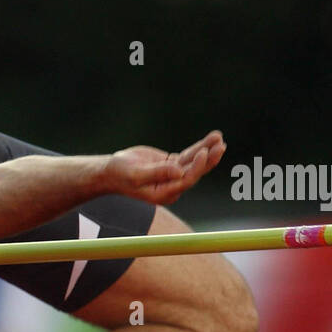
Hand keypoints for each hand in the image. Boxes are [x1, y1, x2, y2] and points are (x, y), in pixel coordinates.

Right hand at [102, 130, 225, 204]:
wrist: (111, 171)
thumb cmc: (120, 174)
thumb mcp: (135, 174)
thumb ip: (157, 173)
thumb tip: (179, 171)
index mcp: (163, 193)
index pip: (186, 180)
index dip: (197, 167)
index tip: (203, 152)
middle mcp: (172, 186)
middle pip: (195, 172)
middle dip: (208, 159)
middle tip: (220, 146)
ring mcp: (173, 174)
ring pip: (194, 162)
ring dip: (207, 150)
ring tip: (219, 138)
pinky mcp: (172, 164)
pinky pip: (189, 155)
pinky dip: (200, 146)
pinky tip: (211, 138)